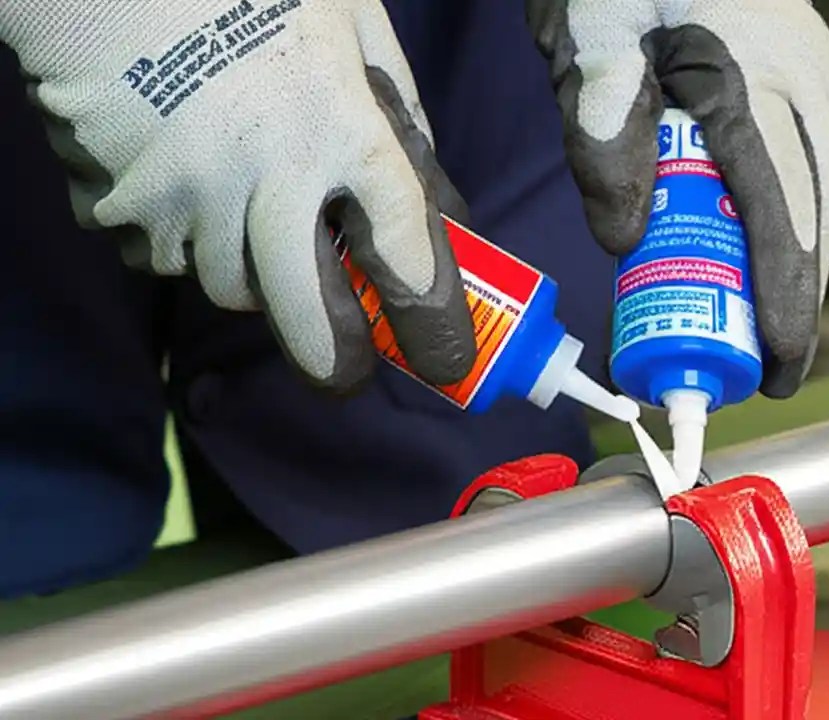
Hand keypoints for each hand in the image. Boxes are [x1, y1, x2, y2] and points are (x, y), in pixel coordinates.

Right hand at [1, 0, 475, 390]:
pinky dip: (184, 241)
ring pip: (231, 287)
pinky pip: (162, 256)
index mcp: (339, 125)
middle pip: (307, 314)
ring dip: (256, 275)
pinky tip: (190, 187)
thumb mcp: (355, 24)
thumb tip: (430, 192)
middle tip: (348, 371)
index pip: (402, 244)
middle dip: (336, 357)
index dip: (428, 312)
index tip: (444, 354)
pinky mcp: (117, 205)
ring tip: (254, 219)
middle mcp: (267, 177)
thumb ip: (398, 109)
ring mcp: (185, 199)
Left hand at [527, 0, 828, 398]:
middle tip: (761, 372)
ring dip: (795, 268)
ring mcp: (815, 80)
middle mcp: (805, 83)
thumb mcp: (591, 38)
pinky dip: (788, 226)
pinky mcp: (806, 83)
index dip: (784, 298)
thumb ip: (603, 133)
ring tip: (759, 332)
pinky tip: (755, 259)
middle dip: (797, 301)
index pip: (783, 209)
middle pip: (820, 217)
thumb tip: (626, 242)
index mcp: (755, 74)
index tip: (775, 366)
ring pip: (823, 198)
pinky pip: (810, 172)